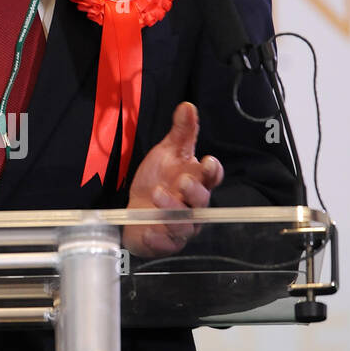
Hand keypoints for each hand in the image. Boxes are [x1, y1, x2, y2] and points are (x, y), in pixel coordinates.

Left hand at [125, 101, 223, 256]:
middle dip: (194, 191)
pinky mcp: (166, 243)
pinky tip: (149, 231)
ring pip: (184, 223)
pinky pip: (166, 244)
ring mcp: (181, 226)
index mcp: (198, 182)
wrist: (136, 209)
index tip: (208, 161)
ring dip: (173, 210)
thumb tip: (187, 106)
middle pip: (202, 201)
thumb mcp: (168, 153)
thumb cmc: (157, 180)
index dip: (213, 171)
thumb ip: (181, 133)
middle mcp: (193, 206)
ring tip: (158, 195)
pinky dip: (158, 239)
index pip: (212, 178)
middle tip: (182, 180)